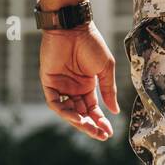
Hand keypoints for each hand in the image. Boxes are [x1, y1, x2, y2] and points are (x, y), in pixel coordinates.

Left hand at [39, 22, 118, 140]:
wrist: (74, 29)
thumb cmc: (92, 44)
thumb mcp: (105, 69)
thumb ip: (108, 90)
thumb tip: (115, 111)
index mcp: (88, 85)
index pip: (93, 108)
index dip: (101, 120)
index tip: (110, 132)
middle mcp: (74, 88)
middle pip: (82, 113)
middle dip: (91, 125)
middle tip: (101, 135)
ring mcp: (61, 86)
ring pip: (68, 111)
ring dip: (79, 122)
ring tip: (90, 129)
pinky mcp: (49, 82)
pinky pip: (55, 102)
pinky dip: (65, 112)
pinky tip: (77, 118)